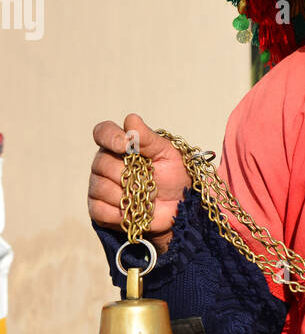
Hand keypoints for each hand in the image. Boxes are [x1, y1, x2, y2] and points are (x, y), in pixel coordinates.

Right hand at [88, 114, 190, 253]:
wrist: (178, 208)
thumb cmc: (174, 177)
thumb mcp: (167, 154)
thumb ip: (148, 138)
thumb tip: (131, 119)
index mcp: (120, 144)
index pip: (102, 132)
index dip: (110, 137)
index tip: (125, 146)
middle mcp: (105, 162)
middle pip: (101, 163)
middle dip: (128, 176)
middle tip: (148, 181)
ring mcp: (98, 185)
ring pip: (101, 187)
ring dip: (127, 196)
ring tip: (143, 198)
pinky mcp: (97, 209)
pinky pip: (99, 209)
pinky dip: (119, 213)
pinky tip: (132, 212)